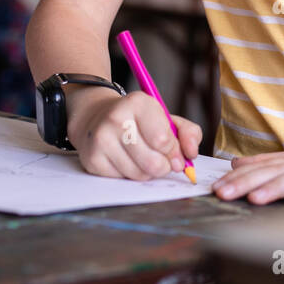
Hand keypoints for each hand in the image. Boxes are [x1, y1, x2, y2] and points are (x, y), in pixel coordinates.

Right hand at [68, 89, 201, 180]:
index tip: (172, 150)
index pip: (164, 141)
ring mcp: (102, 139)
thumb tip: (191, 154)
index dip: (174, 151)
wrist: (96, 117)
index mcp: (139, 103)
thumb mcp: (166, 118)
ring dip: (147, 172)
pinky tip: (125, 160)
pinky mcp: (92, 158)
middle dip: (164, 166)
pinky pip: (122, 180)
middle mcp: (117, 119)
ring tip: (142, 157)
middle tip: (161, 159)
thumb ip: (189, 133)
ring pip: (139, 174)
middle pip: (153, 163)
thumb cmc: (139, 120)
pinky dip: (129, 174)